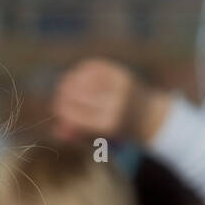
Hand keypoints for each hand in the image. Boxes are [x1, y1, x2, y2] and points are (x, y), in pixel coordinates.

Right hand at [51, 59, 170, 143]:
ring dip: (70, 80)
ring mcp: (119, 86)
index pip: (74, 114)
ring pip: (83, 78)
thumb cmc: (115, 130)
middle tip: (58, 95)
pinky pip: (93, 67)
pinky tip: (77, 75)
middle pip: (77, 95)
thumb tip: (57, 131)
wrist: (147, 116)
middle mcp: (115, 104)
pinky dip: (81, 70)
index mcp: (108, 124)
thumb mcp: (96, 137)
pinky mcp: (120, 73)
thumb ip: (77, 134)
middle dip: (63, 94)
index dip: (60, 110)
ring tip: (65, 85)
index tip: (56, 109)